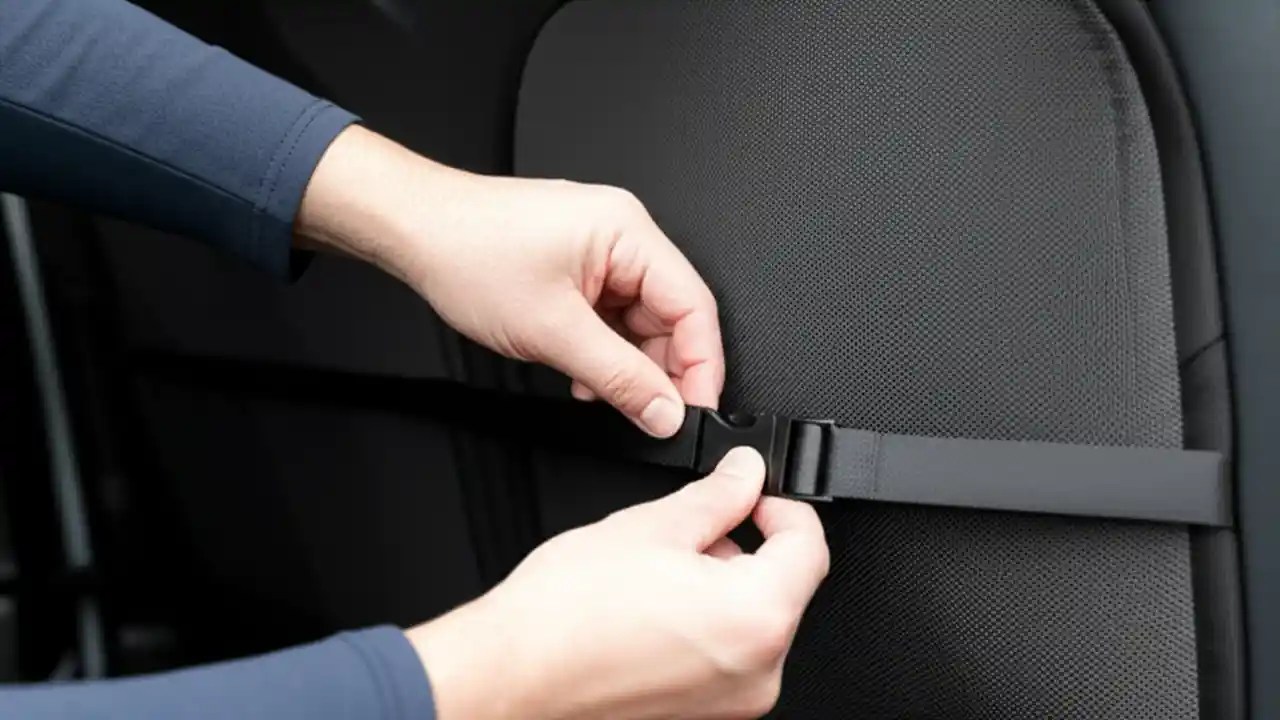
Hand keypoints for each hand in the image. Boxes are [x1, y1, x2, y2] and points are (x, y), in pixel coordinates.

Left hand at [297, 126, 724, 435]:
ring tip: (603, 395)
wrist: (412, 230)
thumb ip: (617, 377)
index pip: (695, 307)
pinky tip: (584, 375)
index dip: (701, 366)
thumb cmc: (466, 252)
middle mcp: (622, 234)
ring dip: (627, 365)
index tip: (693, 411)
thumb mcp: (552, 331)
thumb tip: (664, 411)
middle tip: (650, 415)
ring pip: (640, 321)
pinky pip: (612, 315)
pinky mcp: (578, 264)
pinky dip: (604, 351)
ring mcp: (599, 249)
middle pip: (671, 316)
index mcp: (629, 232)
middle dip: (660, 370)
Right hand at [406, 447, 829, 718]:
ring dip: (724, 584)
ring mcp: (732, 702)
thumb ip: (717, 496)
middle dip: (747, 545)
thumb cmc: (565, 614)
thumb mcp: (652, 526)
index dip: (782, 506)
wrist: (511, 674)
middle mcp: (757, 671)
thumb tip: (745, 475)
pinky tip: (656, 605)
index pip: (810, 546)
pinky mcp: (704, 715)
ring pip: (754, 620)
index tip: (756, 492)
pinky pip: (727, 655)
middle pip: (784, 586)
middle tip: (696, 525)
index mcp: (756, 617)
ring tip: (660, 570)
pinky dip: (706, 622)